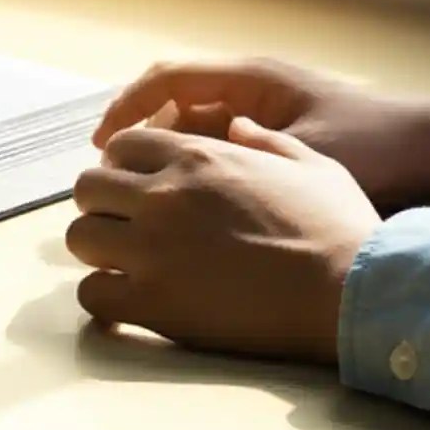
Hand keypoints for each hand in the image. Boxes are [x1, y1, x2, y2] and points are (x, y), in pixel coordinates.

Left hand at [67, 117, 380, 362]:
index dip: (124, 167)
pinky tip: (129, 302)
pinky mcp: (153, 302)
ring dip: (98, 250)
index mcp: (198, 156)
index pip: (120, 145)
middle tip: (125, 227)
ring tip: (125, 265)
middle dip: (101, 205)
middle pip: (86, 188)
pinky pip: (92, 295)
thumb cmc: (339, 227)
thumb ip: (265, 140)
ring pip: (79, 238)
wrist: (349, 291)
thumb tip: (236, 126)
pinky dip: (104, 298)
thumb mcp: (310, 163)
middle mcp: (164, 196)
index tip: (138, 188)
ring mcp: (152, 250)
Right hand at [95, 58, 429, 207]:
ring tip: (141, 199)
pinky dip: (195, 172)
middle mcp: (254, 92)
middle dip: (137, 138)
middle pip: (172, 104)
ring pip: (192, 130)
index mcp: (255, 82)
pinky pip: (218, 150)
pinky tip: (186, 207)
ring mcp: (264, 116)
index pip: (168, 79)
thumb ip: (242, 157)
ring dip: (163, 159)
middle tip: (113, 181)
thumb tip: (174, 166)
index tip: (101, 144)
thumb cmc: (378, 149)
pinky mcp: (275, 142)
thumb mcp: (306, 155)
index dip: (126, 108)